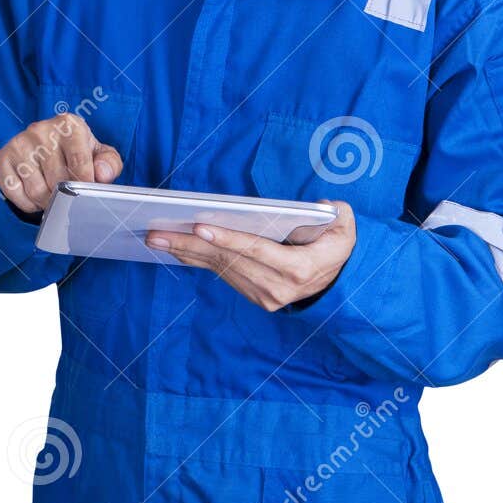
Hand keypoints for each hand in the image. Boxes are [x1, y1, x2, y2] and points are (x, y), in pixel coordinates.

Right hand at [0, 112, 122, 212]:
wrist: (41, 144)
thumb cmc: (75, 151)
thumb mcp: (98, 153)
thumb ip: (109, 164)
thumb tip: (102, 175)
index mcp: (68, 125)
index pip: (80, 164)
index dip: (85, 186)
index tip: (86, 195)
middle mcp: (41, 130)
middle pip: (58, 181)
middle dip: (65, 197)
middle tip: (68, 197)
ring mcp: (19, 144)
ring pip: (36, 190)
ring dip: (46, 202)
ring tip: (52, 196)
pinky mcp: (2, 159)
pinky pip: (15, 193)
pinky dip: (27, 203)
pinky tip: (34, 195)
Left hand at [145, 200, 357, 310]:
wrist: (339, 284)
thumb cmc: (337, 246)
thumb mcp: (345, 227)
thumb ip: (336, 215)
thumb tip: (320, 207)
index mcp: (299, 268)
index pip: (257, 251)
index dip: (228, 239)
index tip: (199, 228)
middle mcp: (278, 287)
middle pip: (229, 261)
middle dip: (190, 245)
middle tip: (157, 233)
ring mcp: (265, 295)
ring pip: (220, 268)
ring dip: (186, 253)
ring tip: (157, 239)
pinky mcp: (254, 295)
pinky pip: (222, 274)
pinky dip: (197, 260)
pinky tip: (175, 248)